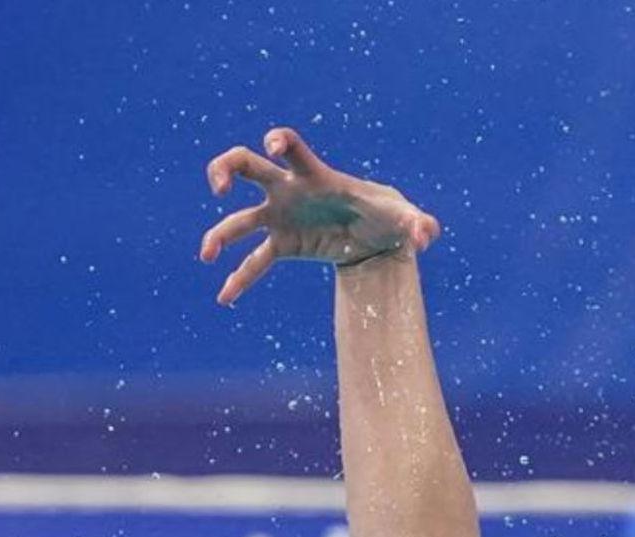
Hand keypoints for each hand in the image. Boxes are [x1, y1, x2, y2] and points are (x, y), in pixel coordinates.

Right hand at [199, 127, 440, 304]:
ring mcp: (281, 218)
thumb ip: (418, 222)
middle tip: (219, 188)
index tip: (272, 145)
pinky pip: (255, 263)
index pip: (290, 148)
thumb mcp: (406, 217)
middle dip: (224, 169)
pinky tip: (225, 299)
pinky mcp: (284, 246)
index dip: (279, 140)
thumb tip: (427, 234)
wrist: (379, 238)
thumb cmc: (388, 215)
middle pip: (245, 165)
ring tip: (207, 255)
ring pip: (239, 221)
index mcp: (315, 175)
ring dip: (220, 235)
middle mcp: (289, 191)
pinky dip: (240, 280)